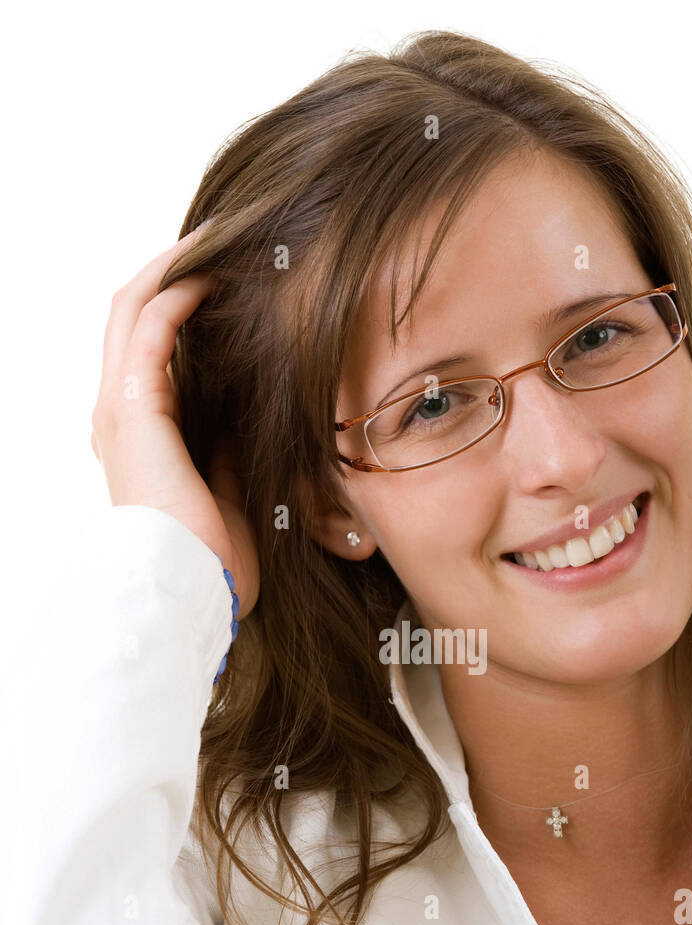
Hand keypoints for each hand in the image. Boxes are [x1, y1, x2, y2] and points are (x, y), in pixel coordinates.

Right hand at [91, 224, 259, 617]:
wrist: (194, 590)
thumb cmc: (213, 558)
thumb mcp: (228, 489)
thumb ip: (227, 448)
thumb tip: (247, 414)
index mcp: (138, 436)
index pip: (148, 349)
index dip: (180, 307)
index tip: (226, 281)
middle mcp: (117, 414)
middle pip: (131, 315)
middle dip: (172, 272)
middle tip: (218, 241)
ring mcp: (118, 408)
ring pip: (132, 307)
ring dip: (173, 267)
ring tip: (216, 239)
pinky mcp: (133, 407)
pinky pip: (151, 326)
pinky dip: (179, 291)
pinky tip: (212, 274)